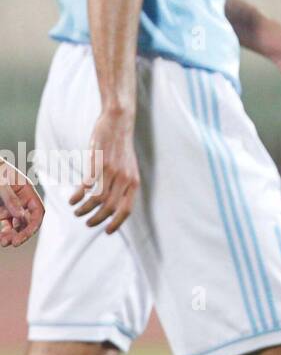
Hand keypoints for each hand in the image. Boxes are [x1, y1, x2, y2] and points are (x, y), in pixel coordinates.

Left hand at [0, 160, 43, 247]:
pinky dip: (4, 232)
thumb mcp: (3, 186)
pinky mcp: (1, 211)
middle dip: (22, 233)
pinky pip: (5, 225)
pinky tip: (2, 238)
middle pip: (27, 221)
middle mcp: (21, 202)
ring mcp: (10, 207)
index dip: (33, 225)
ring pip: (16, 226)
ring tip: (4, 242)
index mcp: (27, 192)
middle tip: (14, 242)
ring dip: (12, 235)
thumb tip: (21, 216)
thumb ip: (12, 200)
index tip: (25, 235)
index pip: (37, 211)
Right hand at [71, 106, 138, 233]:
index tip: (106, 232)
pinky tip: (72, 199)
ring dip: (84, 209)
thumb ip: (124, 185)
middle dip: (96, 220)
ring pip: (97, 200)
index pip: (127, 209)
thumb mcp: (129, 168)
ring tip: (77, 211)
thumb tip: (114, 204)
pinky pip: (86, 186)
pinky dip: (77, 196)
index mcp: (134, 181)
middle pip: (109, 208)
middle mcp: (125, 178)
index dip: (116, 223)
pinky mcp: (98, 163)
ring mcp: (112, 171)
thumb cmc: (121, 148)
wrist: (119, 123)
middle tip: (86, 222)